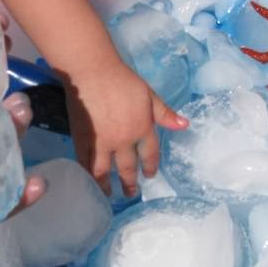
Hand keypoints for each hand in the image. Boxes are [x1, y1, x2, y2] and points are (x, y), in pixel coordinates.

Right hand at [64, 59, 186, 196]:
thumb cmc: (122, 80)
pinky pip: (85, 162)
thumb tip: (184, 125)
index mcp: (142, 129)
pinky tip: (88, 178)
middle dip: (129, 183)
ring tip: (107, 194)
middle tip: (130, 193)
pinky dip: (87, 173)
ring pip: (104, 171)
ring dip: (106, 185)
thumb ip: (164, 113)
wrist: (92, 72)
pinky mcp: (82, 139)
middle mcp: (123, 141)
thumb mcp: (148, 95)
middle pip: (127, 168)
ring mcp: (101, 143)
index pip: (150, 154)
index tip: (149, 175)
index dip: (150, 167)